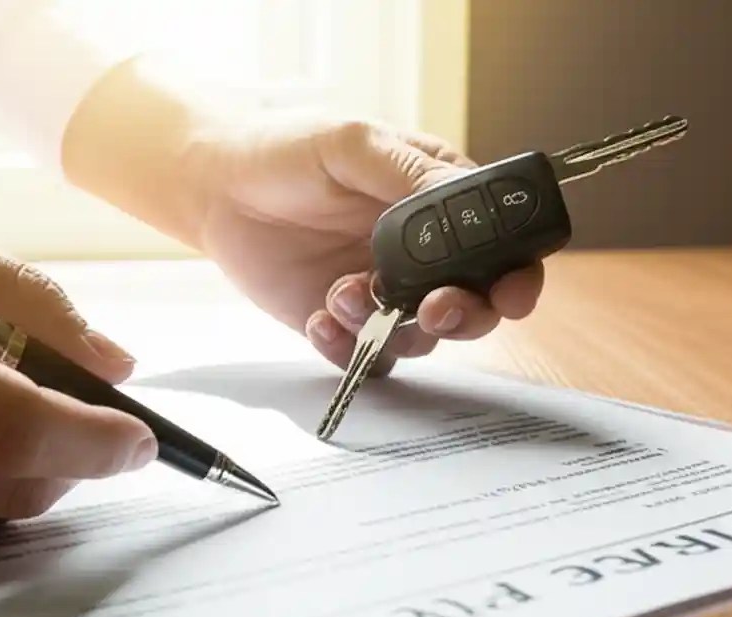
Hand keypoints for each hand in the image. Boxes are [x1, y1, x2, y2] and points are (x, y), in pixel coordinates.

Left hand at [59, 60, 544, 375]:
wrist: (215, 185)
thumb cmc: (286, 149)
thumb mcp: (354, 144)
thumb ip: (413, 175)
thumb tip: (469, 200)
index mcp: (439, 205)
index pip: (502, 249)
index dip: (516, 276)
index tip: (509, 292)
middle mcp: (420, 256)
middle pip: (475, 306)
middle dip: (465, 315)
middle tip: (435, 308)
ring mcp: (382, 293)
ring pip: (420, 339)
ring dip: (391, 327)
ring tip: (343, 294)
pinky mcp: (341, 323)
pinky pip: (364, 357)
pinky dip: (347, 347)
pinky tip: (321, 317)